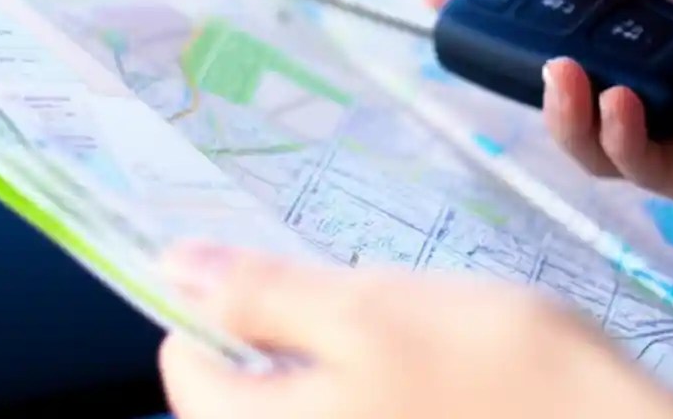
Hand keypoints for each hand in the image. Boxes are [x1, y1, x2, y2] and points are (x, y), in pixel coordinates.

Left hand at [157, 243, 672, 418]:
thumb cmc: (497, 369)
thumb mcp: (369, 309)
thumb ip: (263, 296)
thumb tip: (175, 268)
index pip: (187, 369)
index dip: (215, 304)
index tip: (268, 273)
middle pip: (242, 394)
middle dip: (283, 333)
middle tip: (361, 302)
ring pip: (308, 402)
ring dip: (334, 359)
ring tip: (408, 334)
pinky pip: (357, 414)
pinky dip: (373, 385)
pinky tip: (431, 370)